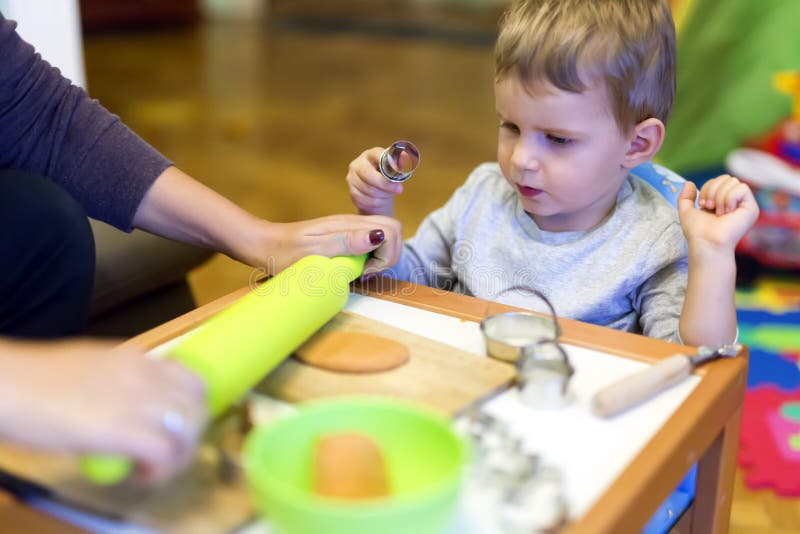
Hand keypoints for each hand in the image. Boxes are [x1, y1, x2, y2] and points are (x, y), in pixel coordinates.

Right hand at [0, 339, 206, 484]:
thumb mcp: (92, 367)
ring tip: (153, 468)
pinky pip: (165, 453)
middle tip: (167, 454)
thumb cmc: (35, 381)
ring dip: (178, 456)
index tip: (177, 426)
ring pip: (188, 430)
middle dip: (190, 436)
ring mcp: (138, 401)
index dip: (192, 408)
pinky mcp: (124, 430)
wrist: (8, 384)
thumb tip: (126, 403)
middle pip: (197, 408)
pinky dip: (160, 470)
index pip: (192, 380)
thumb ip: (118, 381)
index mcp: (139, 360)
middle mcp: (147, 376)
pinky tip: (139, 474)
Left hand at [248, 214, 402, 275]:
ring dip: (381, 257)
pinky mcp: (343, 236)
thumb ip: (347, 242)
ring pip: (384, 235)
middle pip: (393, 229)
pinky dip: (371, 257)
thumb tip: (378, 236)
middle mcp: (352, 223)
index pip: (391, 229)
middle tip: (366, 272)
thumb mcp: (315, 250)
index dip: (386, 254)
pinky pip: (370, 241)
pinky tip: (355, 269)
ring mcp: (348, 228)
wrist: (264, 245)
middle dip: (389, 254)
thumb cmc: (284, 252)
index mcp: (348, 225)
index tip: (365, 270)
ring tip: (361, 272)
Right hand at [346, 147, 403, 215]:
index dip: (386, 162)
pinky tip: (381, 200)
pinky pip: (364, 200)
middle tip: (399, 189)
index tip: (397, 171)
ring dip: (382, 195)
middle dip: (386, 184)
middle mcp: (357, 164)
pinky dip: (376, 203)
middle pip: (368, 174)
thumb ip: (398, 164)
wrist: (377, 191)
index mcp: (370, 155)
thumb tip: (404, 156)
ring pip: (368, 189)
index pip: (376, 155)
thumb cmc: (386, 177)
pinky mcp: (352, 192)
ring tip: (389, 194)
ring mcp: (352, 178)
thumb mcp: (394, 169)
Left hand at [677, 175, 758, 253]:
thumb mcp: (687, 211)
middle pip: (727, 178)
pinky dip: (730, 198)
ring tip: (718, 212)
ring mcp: (744, 205)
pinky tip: (727, 212)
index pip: (719, 180)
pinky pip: (742, 188)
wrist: (705, 243)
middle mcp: (736, 202)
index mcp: (724, 201)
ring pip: (734, 181)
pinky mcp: (752, 208)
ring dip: (720, 196)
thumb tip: (689, 183)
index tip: (703, 204)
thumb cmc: (697, 231)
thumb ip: (685, 197)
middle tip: (709, 207)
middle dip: (713, 189)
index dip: (708, 187)